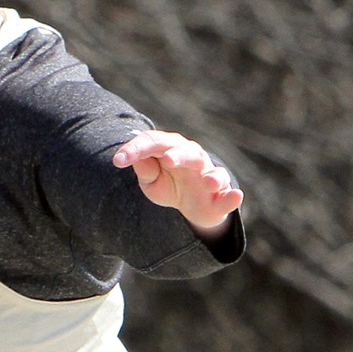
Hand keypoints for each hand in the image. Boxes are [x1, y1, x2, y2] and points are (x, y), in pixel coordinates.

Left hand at [112, 129, 243, 235]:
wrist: (192, 208)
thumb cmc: (169, 186)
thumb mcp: (151, 182)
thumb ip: (145, 170)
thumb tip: (135, 158)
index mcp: (171, 150)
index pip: (153, 143)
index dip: (135, 150)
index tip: (117, 160)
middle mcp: (193, 158)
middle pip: (187, 152)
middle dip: (178, 155)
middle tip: (167, 160)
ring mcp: (210, 175)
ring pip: (213, 172)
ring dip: (212, 176)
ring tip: (208, 182)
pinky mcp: (222, 195)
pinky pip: (228, 195)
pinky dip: (232, 196)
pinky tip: (235, 195)